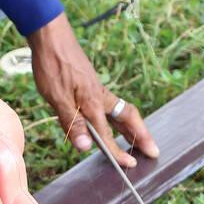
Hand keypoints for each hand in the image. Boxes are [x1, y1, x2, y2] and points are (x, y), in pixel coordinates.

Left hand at [29, 13, 157, 168]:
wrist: (50, 37)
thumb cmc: (52, 66)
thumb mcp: (57, 98)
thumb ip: (72, 123)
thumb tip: (86, 147)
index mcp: (93, 103)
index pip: (108, 135)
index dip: (118, 152)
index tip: (130, 166)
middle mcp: (100, 97)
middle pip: (128, 119)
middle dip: (141, 136)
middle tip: (153, 151)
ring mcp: (97, 90)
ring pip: (121, 112)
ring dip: (132, 128)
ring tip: (139, 141)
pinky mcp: (91, 85)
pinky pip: (111, 106)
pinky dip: (118, 118)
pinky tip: (114, 123)